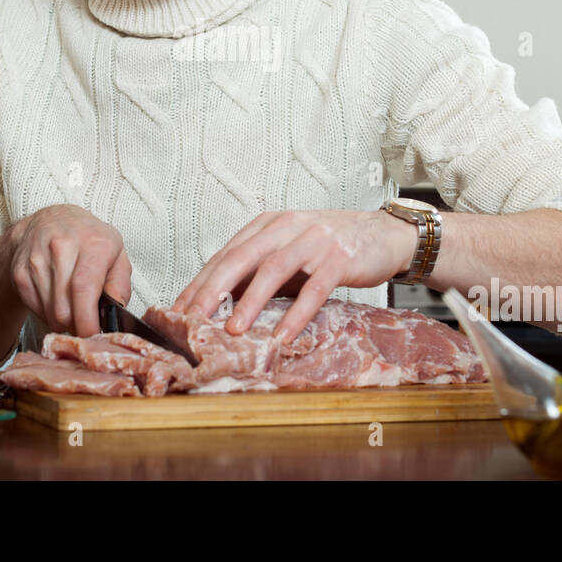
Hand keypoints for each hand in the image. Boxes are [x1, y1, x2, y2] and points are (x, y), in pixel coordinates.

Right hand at [7, 204, 131, 335]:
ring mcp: (37, 259)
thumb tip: (115, 310)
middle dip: (77, 325)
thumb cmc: (89, 241)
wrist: (49, 221)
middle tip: (86, 320)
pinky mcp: (20, 272)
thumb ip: (120, 284)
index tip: (92, 335)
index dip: (87, 319)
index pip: (84, 287)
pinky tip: (56, 298)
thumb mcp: (117, 254)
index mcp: (93, 243)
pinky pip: (35, 309)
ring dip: (62, 320)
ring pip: (49, 313)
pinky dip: (47, 313)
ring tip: (72, 306)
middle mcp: (62, 247)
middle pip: (64, 308)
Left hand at [172, 210, 418, 344]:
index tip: (177, 310)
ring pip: (273, 271)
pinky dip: (296, 314)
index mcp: (268, 224)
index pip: (225, 254)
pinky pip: (313, 290)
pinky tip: (282, 336)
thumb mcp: (288, 251)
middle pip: (241, 258)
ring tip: (232, 330)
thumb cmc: (329, 248)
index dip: (200, 282)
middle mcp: (286, 227)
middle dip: (212, 290)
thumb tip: (219, 304)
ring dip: (249, 302)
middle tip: (192, 319)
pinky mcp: (339, 260)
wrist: (383, 235)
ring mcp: (313, 241)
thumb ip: (258, 270)